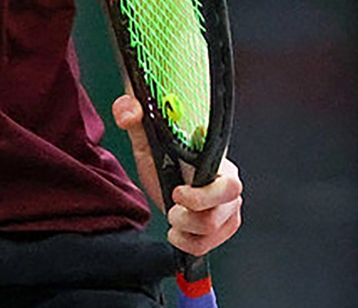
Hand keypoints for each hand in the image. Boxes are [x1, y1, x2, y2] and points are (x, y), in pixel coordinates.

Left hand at [112, 93, 243, 256]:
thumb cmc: (163, 154)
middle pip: (222, 213)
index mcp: (218, 162)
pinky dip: (188, 244)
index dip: (202, 195)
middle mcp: (229, 186)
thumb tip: (128, 112)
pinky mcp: (222, 228)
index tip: (175, 193)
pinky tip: (177, 232)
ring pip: (213, 232)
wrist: (166, 176)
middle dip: (190, 216)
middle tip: (172, 209)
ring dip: (185, 231)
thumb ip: (134, 115)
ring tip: (172, 218)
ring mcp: (228, 209)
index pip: (230, 184)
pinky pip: (208, 246)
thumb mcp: (146, 136)